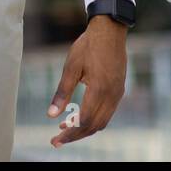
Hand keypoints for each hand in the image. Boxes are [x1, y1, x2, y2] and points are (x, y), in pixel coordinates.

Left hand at [46, 14, 127, 147]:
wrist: (109, 31)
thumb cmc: (88, 46)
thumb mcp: (71, 67)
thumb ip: (62, 92)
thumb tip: (51, 115)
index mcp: (99, 90)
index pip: (84, 121)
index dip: (70, 134)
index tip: (55, 140)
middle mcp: (111, 95)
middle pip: (94, 126)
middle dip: (76, 135)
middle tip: (57, 140)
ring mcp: (118, 93)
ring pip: (102, 121)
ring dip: (85, 128)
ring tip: (65, 128)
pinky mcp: (119, 89)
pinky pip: (108, 112)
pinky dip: (94, 119)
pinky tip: (80, 115)